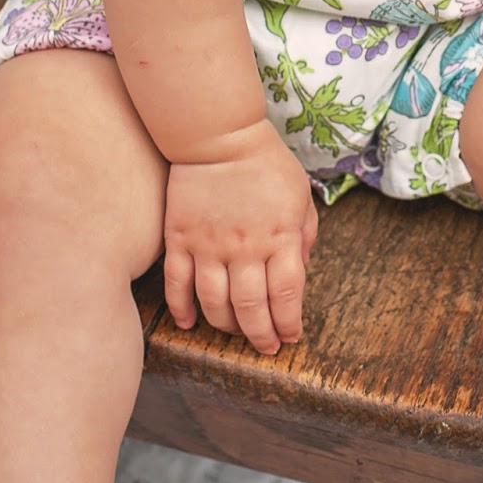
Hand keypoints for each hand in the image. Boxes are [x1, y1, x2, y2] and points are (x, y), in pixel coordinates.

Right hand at [163, 118, 318, 354]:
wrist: (220, 135)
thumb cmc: (265, 163)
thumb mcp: (300, 194)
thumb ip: (304, 234)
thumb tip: (300, 270)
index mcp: (280, 236)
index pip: (287, 294)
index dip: (289, 322)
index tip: (290, 335)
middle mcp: (245, 247)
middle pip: (252, 308)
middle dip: (261, 335)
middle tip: (265, 347)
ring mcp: (209, 245)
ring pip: (215, 303)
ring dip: (225, 326)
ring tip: (234, 332)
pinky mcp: (180, 239)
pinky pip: (178, 284)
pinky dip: (182, 309)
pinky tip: (190, 322)